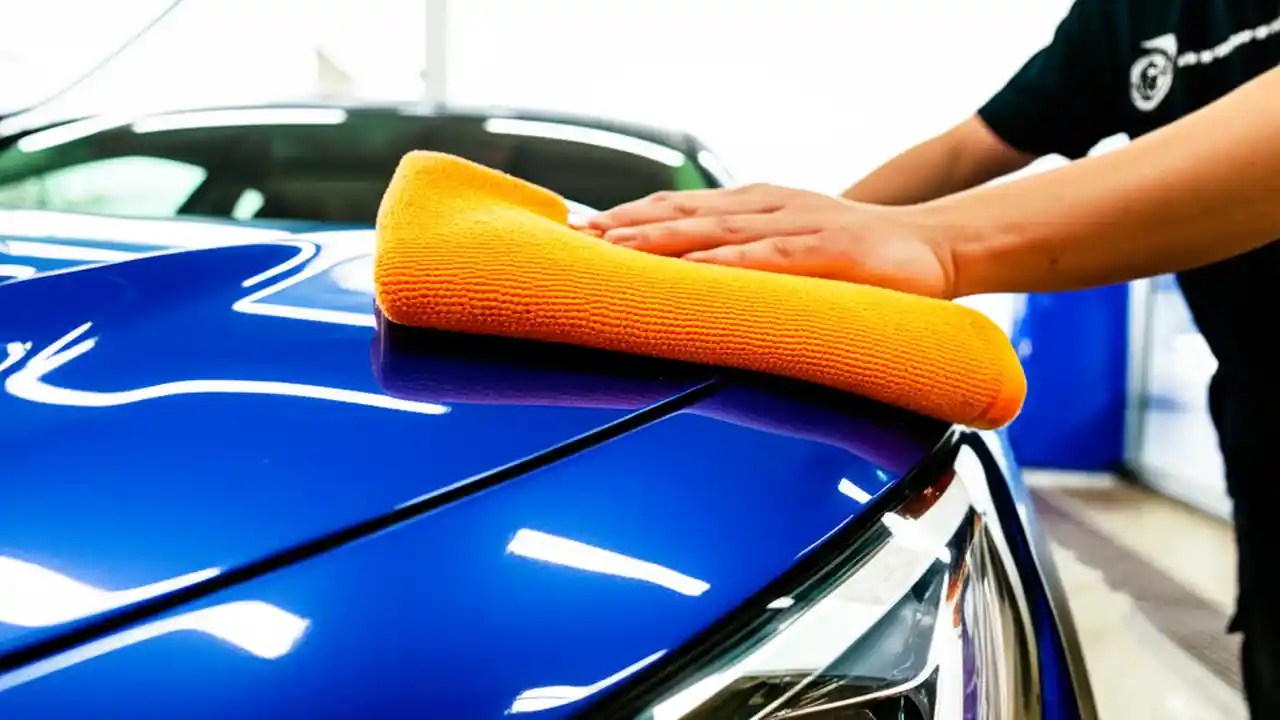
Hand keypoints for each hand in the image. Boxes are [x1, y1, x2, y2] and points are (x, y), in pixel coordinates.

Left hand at [584, 184, 957, 298]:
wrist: (935, 246)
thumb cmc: (857, 256)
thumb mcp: (794, 249)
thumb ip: (750, 260)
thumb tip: (693, 284)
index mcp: (758, 206)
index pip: (682, 207)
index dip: (632, 216)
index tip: (584, 232)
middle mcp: (771, 207)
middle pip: (687, 213)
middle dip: (630, 226)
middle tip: (581, 239)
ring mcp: (800, 225)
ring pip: (719, 231)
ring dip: (664, 238)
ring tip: (616, 248)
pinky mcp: (831, 251)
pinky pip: (771, 258)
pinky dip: (729, 264)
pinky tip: (693, 270)